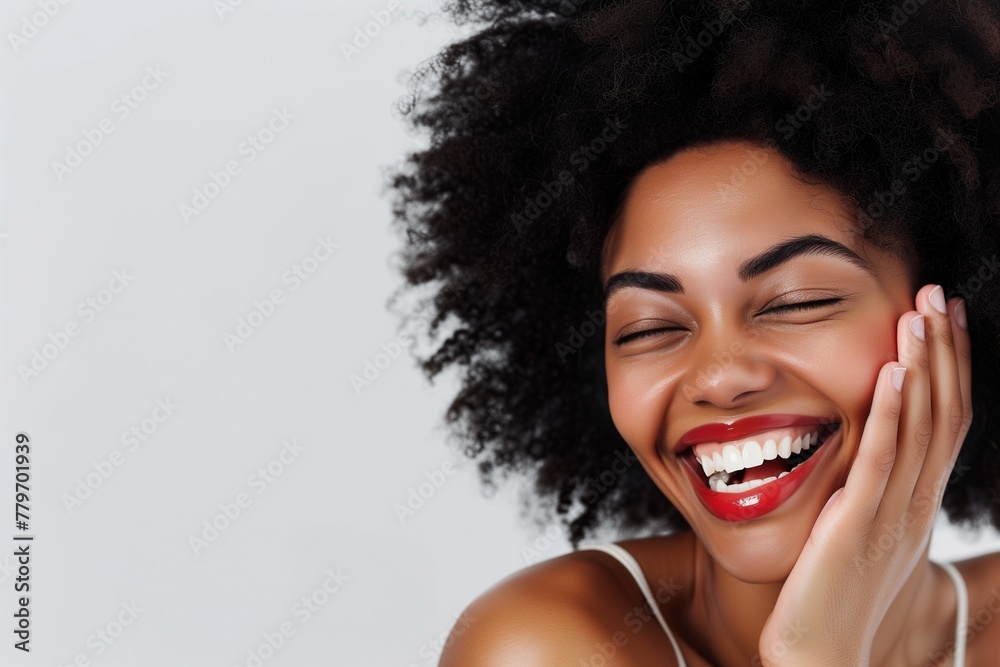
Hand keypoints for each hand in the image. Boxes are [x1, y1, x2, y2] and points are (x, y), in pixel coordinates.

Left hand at [758, 284, 972, 665]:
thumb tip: (857, 458)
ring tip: (922, 312)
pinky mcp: (856, 523)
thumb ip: (864, 494)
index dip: (950, 369)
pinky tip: (895, 372)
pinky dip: (893, 413)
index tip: (947, 321)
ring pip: (921, 427)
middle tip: (942, 295)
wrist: (822, 655)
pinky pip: (882, 460)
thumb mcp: (857, 534)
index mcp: (914, 502)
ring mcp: (891, 512)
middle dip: (944, 351)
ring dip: (924, 366)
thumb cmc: (831, 598)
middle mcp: (914, 502)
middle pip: (944, 413)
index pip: (945, 422)